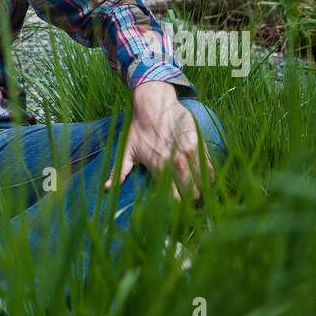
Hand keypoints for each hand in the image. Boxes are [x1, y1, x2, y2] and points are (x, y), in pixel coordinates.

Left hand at [105, 81, 215, 202]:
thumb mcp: (127, 149)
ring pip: (204, 183)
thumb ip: (119, 171)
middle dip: (193, 203)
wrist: (154, 103)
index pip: (174, 199)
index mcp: (158, 167)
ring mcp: (189, 153)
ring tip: (200, 195)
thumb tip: (106, 189)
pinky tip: (205, 181)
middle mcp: (175, 162)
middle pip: (192, 195)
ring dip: (203, 192)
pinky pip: (210, 168)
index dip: (178, 209)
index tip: (178, 212)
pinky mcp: (199, 144)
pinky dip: (209, 178)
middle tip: (191, 205)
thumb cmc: (139, 128)